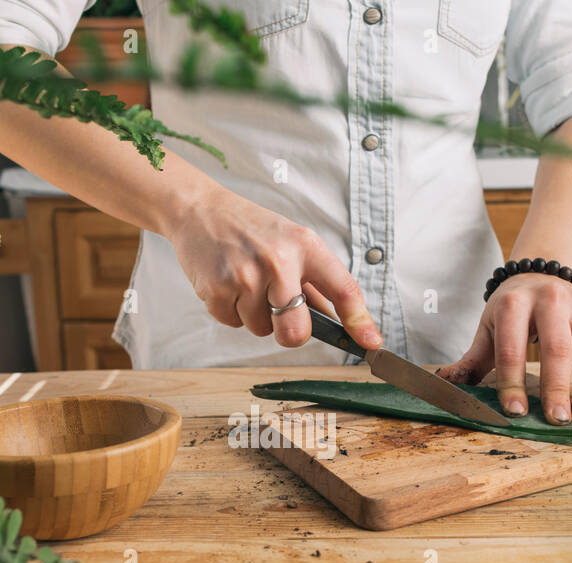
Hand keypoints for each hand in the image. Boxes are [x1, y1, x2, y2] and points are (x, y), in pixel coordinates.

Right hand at [166, 188, 381, 349]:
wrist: (199, 210)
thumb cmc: (250, 228)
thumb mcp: (290, 242)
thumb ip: (313, 282)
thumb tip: (336, 320)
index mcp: (306, 247)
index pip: (343, 289)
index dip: (360, 321)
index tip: (371, 343)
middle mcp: (279, 261)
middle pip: (297, 332)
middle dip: (290, 334)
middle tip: (278, 314)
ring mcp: (246, 276)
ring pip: (261, 330)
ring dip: (254, 315)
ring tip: (244, 282)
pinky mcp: (218, 288)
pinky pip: (233, 324)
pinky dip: (230, 311)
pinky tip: (227, 283)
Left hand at [437, 273, 571, 424]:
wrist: (542, 272)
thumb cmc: (511, 308)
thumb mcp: (489, 326)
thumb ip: (473, 358)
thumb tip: (445, 384)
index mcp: (514, 305)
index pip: (512, 348)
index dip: (512, 381)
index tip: (516, 412)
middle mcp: (550, 302)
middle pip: (556, 348)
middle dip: (557, 386)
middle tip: (558, 419)